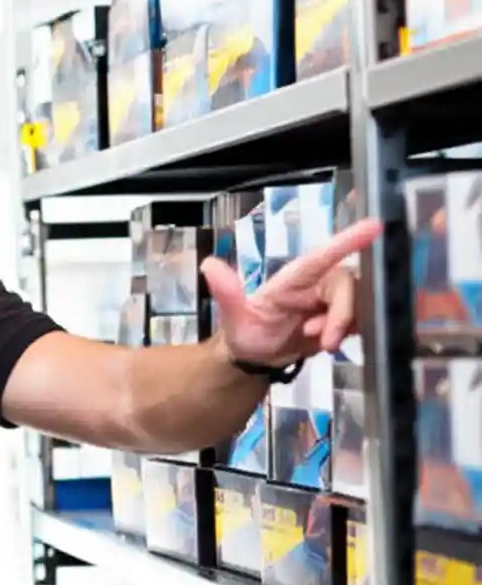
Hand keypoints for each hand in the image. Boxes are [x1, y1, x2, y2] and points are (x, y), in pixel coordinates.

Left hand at [200, 218, 383, 365]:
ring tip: (321, 343)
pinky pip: (363, 319)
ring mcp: (332, 302)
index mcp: (293, 279)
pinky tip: (332, 344)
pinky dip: (354, 333)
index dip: (348, 240)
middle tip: (324, 340)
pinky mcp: (344, 320)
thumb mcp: (235, 317)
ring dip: (346, 325)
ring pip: (359, 303)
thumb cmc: (246, 332)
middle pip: (347, 285)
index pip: (322, 256)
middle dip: (342, 313)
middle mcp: (316, 285)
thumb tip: (208, 265)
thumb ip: (227, 294)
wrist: (257, 358)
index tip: (375, 226)